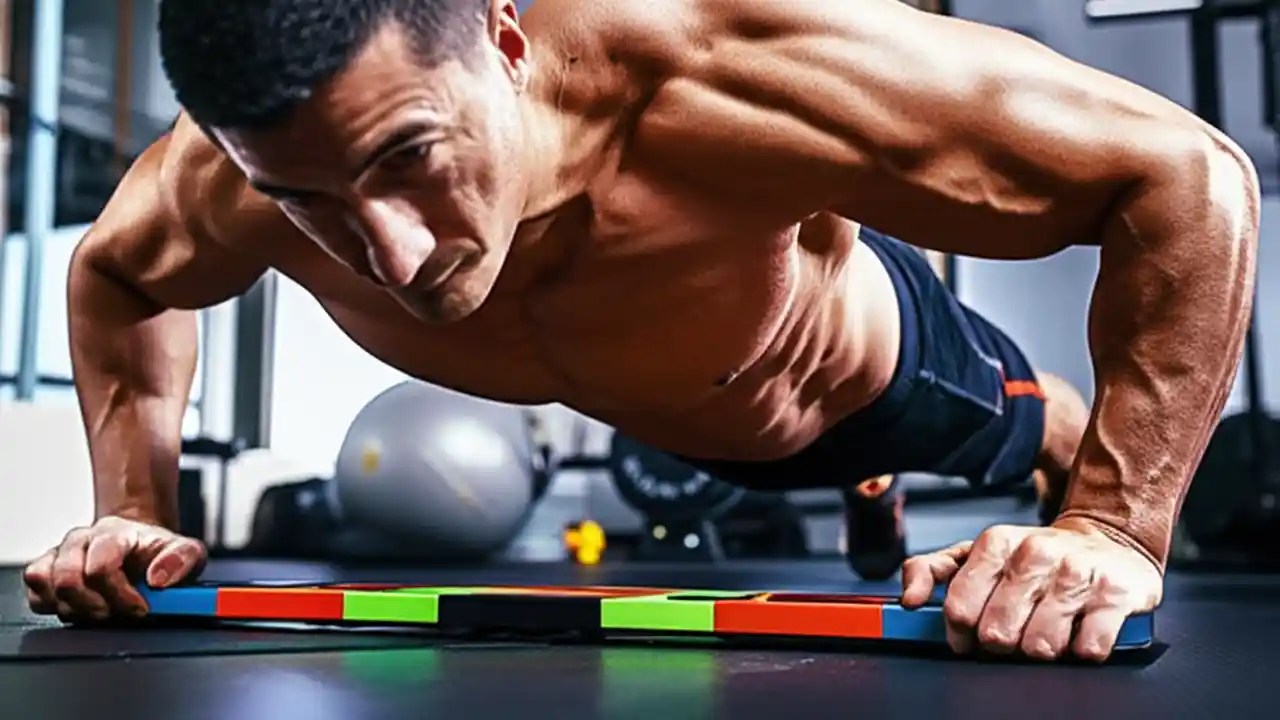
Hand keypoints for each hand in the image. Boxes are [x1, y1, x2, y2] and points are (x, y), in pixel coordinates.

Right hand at [23, 516, 206, 622]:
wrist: (138, 545)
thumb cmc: (157, 552)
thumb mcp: (186, 552)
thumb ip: (182, 560)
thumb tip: (159, 578)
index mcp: (114, 532)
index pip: (100, 567)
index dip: (121, 596)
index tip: (140, 608)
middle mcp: (81, 540)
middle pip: (69, 581)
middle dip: (97, 607)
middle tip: (119, 613)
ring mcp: (59, 555)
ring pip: (49, 588)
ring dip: (77, 610)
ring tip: (102, 610)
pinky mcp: (44, 572)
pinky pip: (35, 595)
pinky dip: (55, 608)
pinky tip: (81, 607)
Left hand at [899, 519, 1162, 661]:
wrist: (1108, 544)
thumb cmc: (1033, 559)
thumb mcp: (975, 555)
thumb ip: (930, 571)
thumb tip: (909, 600)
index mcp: (996, 543)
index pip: (959, 609)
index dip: (961, 634)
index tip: (971, 636)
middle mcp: (1036, 552)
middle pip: (997, 634)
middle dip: (1003, 644)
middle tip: (1015, 633)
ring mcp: (1077, 572)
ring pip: (1041, 647)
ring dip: (1042, 650)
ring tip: (1048, 631)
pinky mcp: (1116, 593)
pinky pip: (1088, 649)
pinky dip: (1082, 651)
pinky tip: (1079, 631)